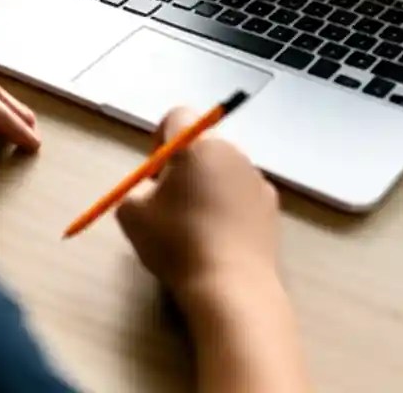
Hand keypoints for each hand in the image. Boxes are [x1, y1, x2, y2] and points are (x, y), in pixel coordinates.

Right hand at [118, 108, 309, 392]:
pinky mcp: (272, 203)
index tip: (156, 175)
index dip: (161, 140)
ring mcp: (256, 177)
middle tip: (171, 203)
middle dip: (185, 166)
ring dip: (208, 186)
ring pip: (223, 169)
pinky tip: (222, 238)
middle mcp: (231, 152)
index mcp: (196, 147)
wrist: (230, 286)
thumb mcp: (131, 215)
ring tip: (197, 227)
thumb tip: (149, 190)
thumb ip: (134, 190)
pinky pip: (243, 193)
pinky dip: (230, 206)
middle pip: (202, 144)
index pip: (177, 117)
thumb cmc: (176, 244)